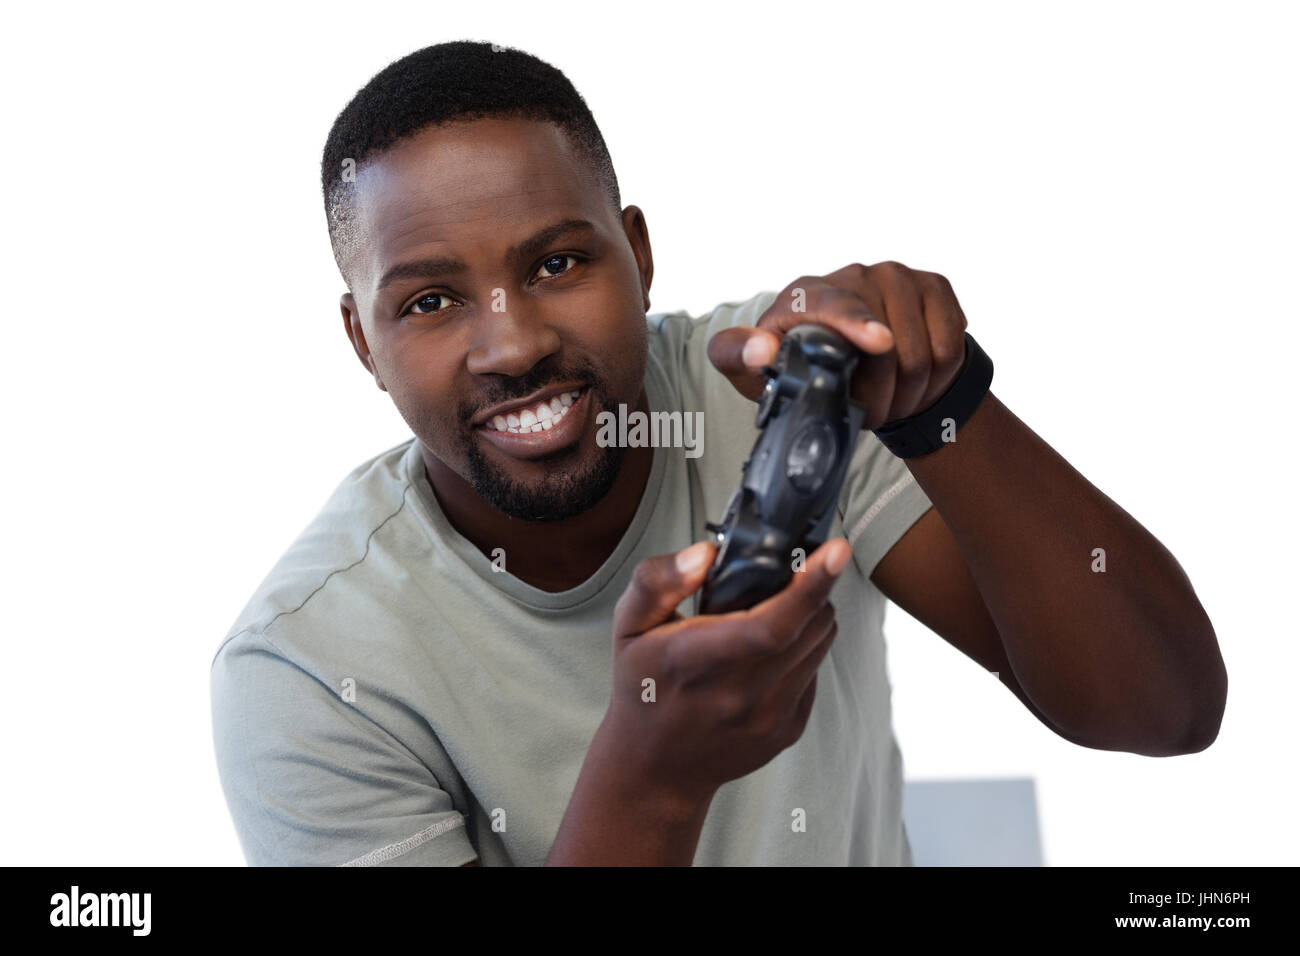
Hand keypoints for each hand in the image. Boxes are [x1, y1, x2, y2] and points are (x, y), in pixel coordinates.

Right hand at [604, 536, 849, 806]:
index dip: (810, 586)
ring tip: (779, 608)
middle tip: (791, 571)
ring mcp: (768, 718)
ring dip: (813, 615)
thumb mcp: (628, 626)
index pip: (770, 626)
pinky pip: (815, 670)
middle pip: (808, 627)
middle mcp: (738, 695)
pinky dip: (804, 648)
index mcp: (695, 662)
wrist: (654, 768)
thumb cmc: (641, 685)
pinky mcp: (787, 731)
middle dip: (812, 588)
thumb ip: (657, 581)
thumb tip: (707, 552)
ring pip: (820, 644)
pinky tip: (770, 651)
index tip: (836, 551)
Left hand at [707, 261, 969, 429]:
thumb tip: (760, 349)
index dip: (858, 323)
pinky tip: (916, 381)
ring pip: (924, 352)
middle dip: (881, 396)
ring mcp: (898, 277)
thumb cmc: (798, 364)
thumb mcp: (753, 368)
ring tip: (889, 401)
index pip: (836, 303)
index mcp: (806, 293)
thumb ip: (736, 356)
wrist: (852, 359)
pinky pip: (951, 346)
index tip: (880, 344)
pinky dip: (938, 378)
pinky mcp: (934, 287)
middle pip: (888, 345)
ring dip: (909, 394)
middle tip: (868, 415)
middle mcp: (854, 275)